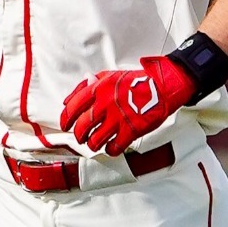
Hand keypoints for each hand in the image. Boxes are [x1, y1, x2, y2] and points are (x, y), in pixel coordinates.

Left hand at [59, 55, 194, 156]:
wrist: (162, 87)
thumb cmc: (135, 81)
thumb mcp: (108, 76)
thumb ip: (86, 86)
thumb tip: (68, 99)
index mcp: (98, 89)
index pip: (72, 107)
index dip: (66, 119)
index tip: (65, 125)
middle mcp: (105, 104)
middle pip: (82, 127)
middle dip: (78, 135)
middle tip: (80, 137)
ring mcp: (118, 118)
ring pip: (95, 140)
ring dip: (92, 145)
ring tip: (94, 143)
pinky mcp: (131, 130)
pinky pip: (114, 147)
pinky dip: (110, 150)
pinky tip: (111, 147)